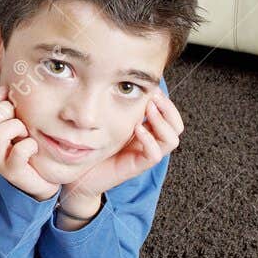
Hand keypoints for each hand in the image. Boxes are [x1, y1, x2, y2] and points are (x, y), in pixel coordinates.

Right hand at [0, 83, 60, 201]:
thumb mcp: (12, 120)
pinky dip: (29, 146)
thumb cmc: (25, 145)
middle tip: (19, 122)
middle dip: (7, 112)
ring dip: (16, 127)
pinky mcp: (12, 173)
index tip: (10, 104)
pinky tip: (33, 148)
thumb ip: (1, 102)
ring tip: (24, 134)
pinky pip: (18, 152)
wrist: (40, 178)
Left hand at [67, 95, 183, 204]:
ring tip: (149, 110)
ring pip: (171, 140)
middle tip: (154, 97)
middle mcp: (149, 142)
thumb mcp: (107, 119)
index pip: (170, 116)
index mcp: (146, 130)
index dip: (166, 102)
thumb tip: (127, 83)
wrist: (81, 174)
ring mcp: (144, 155)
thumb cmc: (93, 145)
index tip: (154, 89)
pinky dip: (149, 140)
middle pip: (177, 127)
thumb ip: (119, 105)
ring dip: (162, 122)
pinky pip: (154, 155)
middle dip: (169, 109)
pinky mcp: (136, 167)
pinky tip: (137, 129)